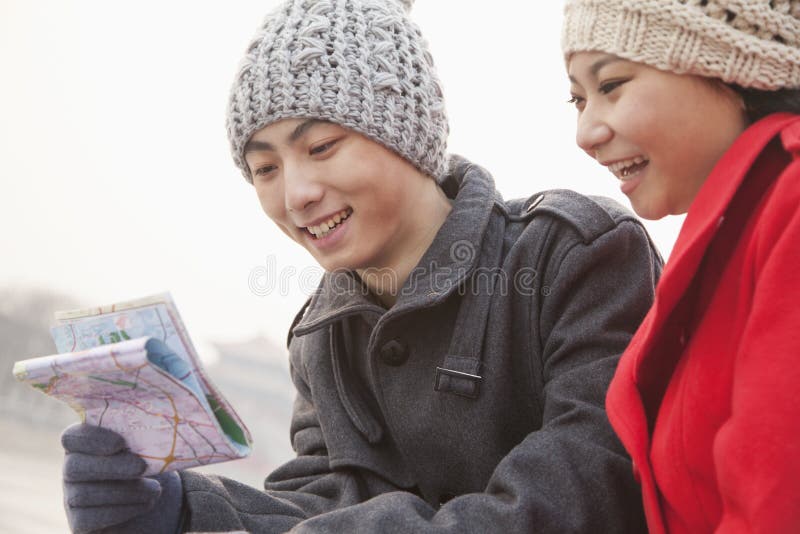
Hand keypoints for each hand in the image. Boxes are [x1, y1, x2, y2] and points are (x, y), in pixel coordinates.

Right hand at [61, 423, 182, 533]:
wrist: (161, 506)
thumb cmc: (154, 467)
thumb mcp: (152, 447)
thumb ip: (146, 432)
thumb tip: (160, 419)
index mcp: (88, 444)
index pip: (72, 438)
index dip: (92, 439)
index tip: (121, 443)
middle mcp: (73, 469)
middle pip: (73, 467)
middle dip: (111, 467)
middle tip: (142, 467)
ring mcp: (72, 498)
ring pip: (82, 495)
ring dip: (124, 491)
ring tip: (155, 489)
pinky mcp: (80, 523)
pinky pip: (89, 519)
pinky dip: (122, 510)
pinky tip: (146, 503)